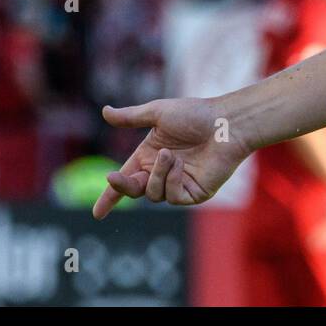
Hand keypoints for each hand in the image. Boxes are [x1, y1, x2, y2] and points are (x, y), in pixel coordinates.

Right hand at [92, 97, 252, 219]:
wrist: (226, 122)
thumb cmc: (196, 114)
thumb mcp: (158, 113)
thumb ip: (131, 117)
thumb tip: (104, 111)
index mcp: (150, 156)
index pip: (126, 180)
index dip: (111, 196)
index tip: (98, 213)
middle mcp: (162, 172)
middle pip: (134, 190)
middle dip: (121, 187)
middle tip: (113, 177)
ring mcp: (179, 184)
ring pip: (153, 194)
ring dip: (157, 174)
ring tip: (171, 155)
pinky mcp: (195, 193)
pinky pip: (173, 197)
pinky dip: (173, 181)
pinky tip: (182, 166)